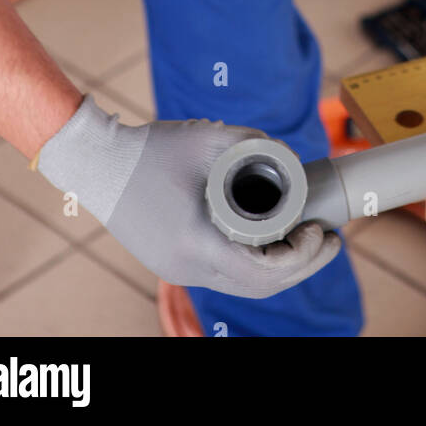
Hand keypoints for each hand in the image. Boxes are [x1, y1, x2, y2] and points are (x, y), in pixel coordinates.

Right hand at [36, 95, 339, 298]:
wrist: (95, 163)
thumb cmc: (149, 149)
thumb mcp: (209, 137)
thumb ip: (254, 143)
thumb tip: (288, 156)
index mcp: (196, 243)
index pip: (263, 273)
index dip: (302, 258)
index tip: (321, 230)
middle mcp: (186, 267)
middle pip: (257, 287)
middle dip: (301, 266)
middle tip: (330, 240)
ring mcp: (176, 269)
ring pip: (241, 284)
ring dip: (277, 267)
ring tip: (306, 238)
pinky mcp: (171, 262)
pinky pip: (222, 272)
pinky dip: (252, 262)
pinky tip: (272, 242)